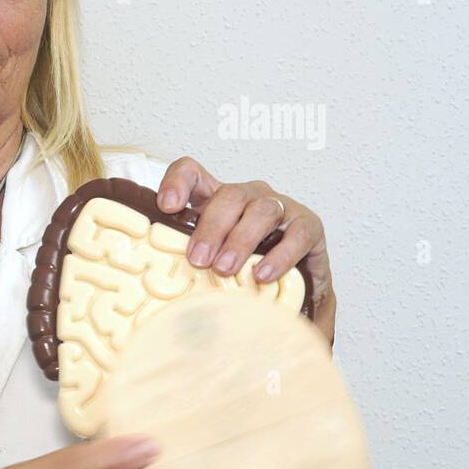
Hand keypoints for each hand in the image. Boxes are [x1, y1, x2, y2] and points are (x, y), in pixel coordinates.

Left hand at [155, 156, 336, 348]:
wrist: (295, 287)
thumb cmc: (243, 270)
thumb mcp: (210, 265)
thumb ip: (187, 266)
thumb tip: (159, 294)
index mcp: (216, 199)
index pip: (192, 173)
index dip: (178, 182)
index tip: (166, 207)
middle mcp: (248, 196)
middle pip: (229, 196)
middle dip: (211, 228)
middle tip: (198, 260)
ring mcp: (280, 208)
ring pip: (261, 210)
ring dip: (240, 241)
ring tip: (225, 270)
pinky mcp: (308, 226)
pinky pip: (297, 234)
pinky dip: (280, 256)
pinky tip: (262, 275)